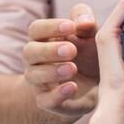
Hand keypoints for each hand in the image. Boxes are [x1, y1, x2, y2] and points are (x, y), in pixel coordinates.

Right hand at [23, 3, 100, 117]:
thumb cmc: (87, 54)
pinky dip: (57, 94)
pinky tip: (72, 87)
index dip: (51, 27)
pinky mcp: (48, 101)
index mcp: (43, 39)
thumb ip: (86, 23)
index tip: (71, 26)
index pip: (36, 29)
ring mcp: (39, 82)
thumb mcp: (91, 35)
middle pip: (30, 52)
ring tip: (73, 69)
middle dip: (49, 50)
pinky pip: (45, 100)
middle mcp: (35, 60)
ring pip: (34, 76)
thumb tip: (85, 21)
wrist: (93, 87)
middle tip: (71, 50)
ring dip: (53, 71)